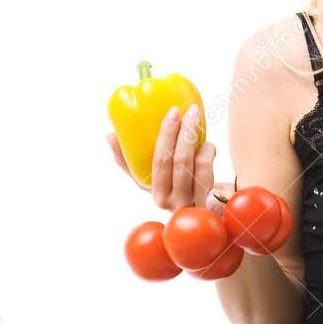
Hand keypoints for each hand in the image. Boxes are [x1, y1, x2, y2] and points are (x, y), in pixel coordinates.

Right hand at [107, 105, 229, 209]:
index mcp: (157, 194)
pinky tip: (208, 147)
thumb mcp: (154, 179)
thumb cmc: (176, 189)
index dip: (166, 135)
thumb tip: (109, 135)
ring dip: (201, 142)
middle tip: (192, 111)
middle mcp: (174, 202)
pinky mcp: (213, 202)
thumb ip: (128, 163)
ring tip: (200, 128)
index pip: (160, 161)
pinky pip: (213, 171)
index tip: (173, 112)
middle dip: (186, 132)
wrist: (208, 213)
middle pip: (180, 161)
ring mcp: (195, 203)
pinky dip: (210, 153)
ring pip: (199, 165)